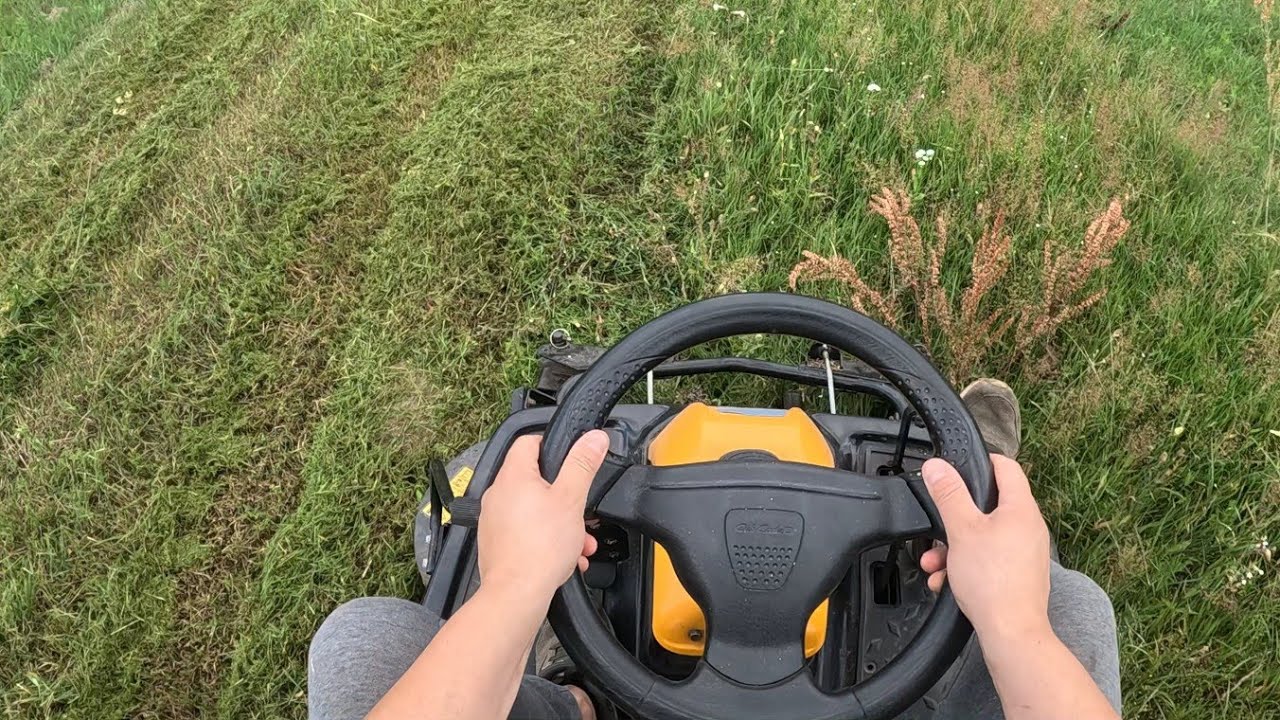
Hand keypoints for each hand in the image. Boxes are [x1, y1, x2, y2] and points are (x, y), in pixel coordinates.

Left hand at [477, 431, 607, 598]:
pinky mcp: (497, 542)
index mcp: (512, 476)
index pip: (528, 442)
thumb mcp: (571, 499)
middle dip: (565, 496)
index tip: (571, 460)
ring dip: (561, 522)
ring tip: (579, 541)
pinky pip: (526, 531)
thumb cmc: (539, 549)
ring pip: (534, 510)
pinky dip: (547, 539)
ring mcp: (494, 520)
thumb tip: (593, 437)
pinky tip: (567, 557)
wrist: (517, 594)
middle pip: (536, 480)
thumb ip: (582, 464)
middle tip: (580, 510)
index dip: (553, 446)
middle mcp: (498, 495)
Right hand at [918, 454, 1051, 639]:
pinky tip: (946, 579)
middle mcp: (1029, 527)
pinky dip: (965, 564)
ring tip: (934, 561)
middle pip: (988, 505)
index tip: (959, 465)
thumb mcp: (961, 529)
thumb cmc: (994, 582)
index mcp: (1021, 509)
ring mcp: (1026, 552)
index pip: (1006, 467)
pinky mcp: (1019, 573)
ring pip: (983, 536)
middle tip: (938, 524)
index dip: (981, 460)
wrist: (1012, 632)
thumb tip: (937, 466)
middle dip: (955, 517)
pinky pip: (988, 558)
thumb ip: (949, 494)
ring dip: (954, 545)